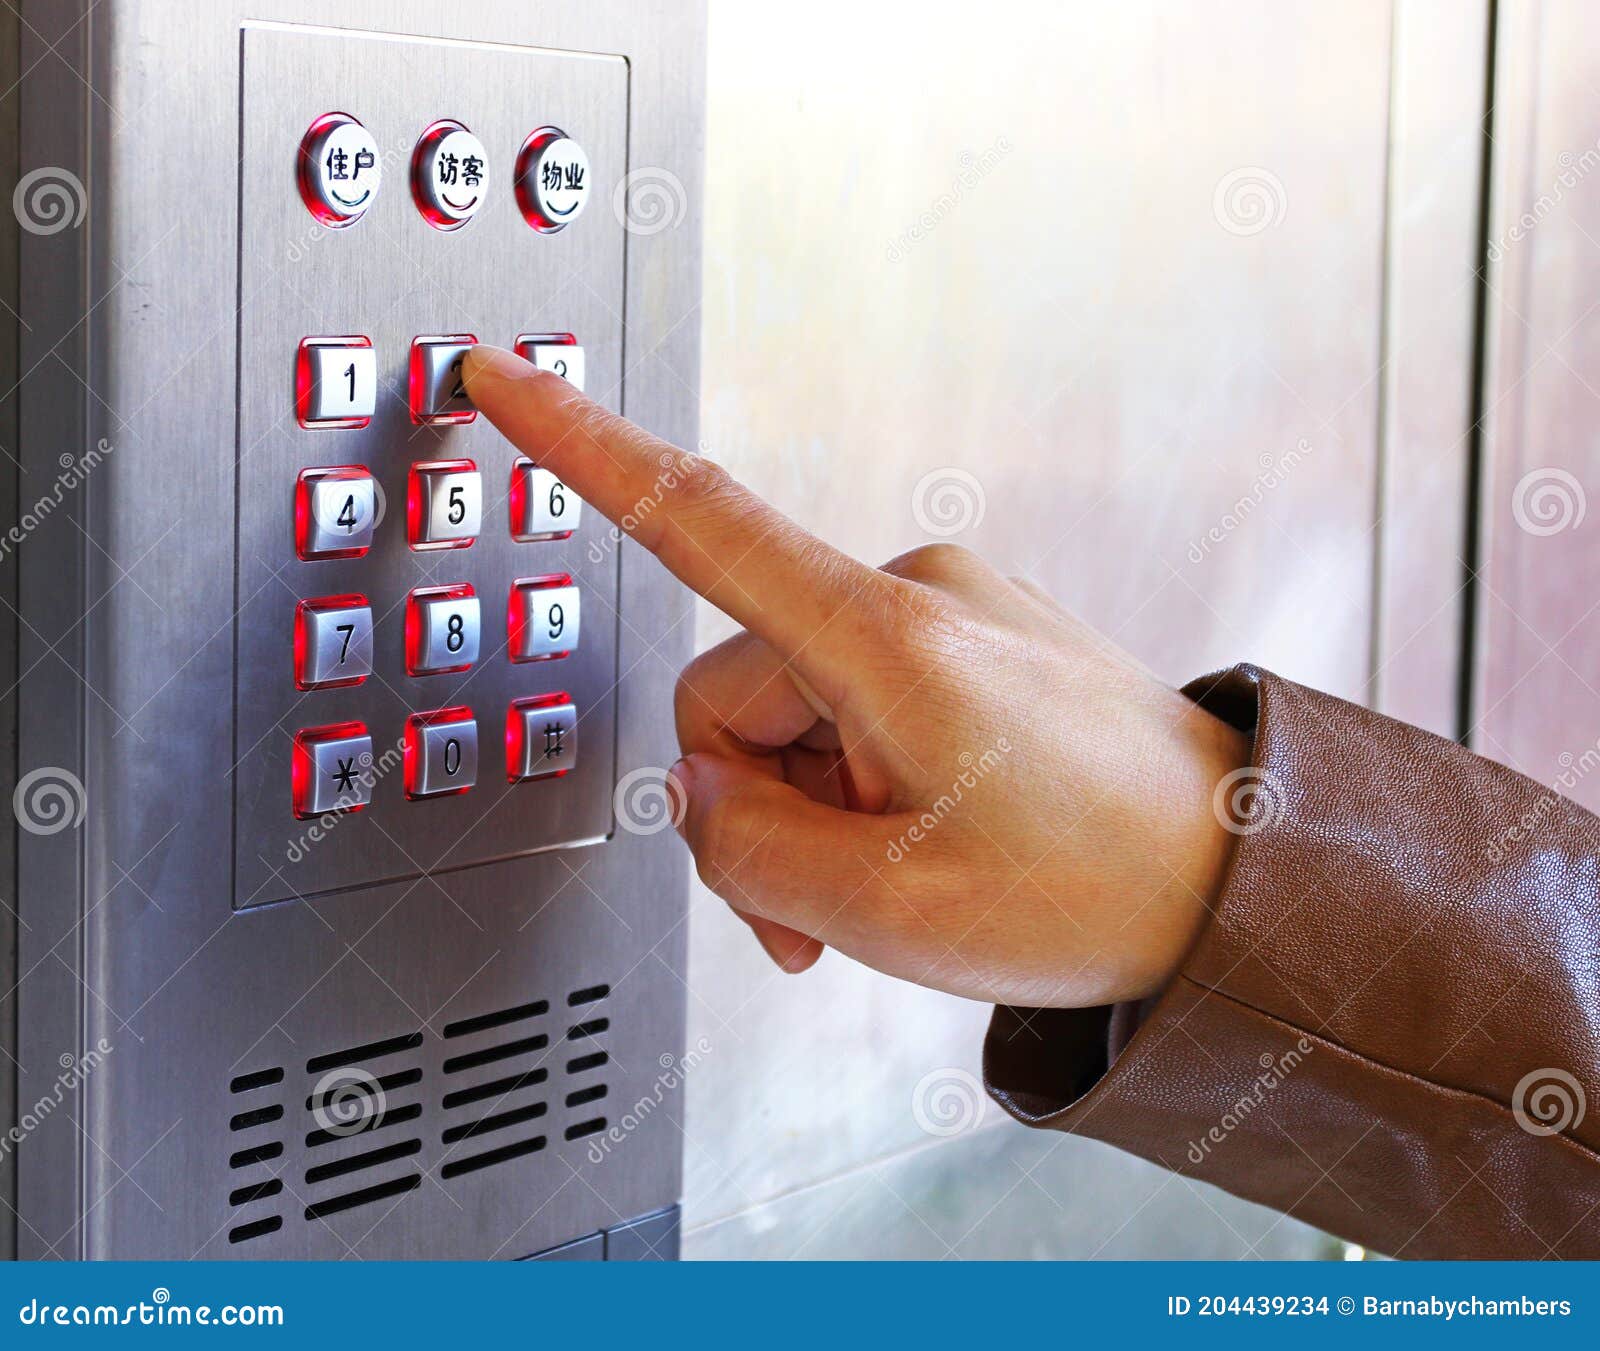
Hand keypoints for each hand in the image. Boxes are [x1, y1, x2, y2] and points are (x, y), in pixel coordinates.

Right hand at [464, 346, 1248, 1008]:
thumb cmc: (1099, 888)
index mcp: (883, 639)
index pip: (695, 518)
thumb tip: (695, 793)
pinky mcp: (972, 640)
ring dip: (815, 809)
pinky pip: (860, 703)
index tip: (506, 380)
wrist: (1239, 876)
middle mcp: (915, 596)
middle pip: (736, 693)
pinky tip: (926, 842)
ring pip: (797, 714)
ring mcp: (950, 613)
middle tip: (827, 909)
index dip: (579, 447)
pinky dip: (861, 784)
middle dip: (756, 810)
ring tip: (900, 880)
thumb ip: (743, 852)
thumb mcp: (885, 911)